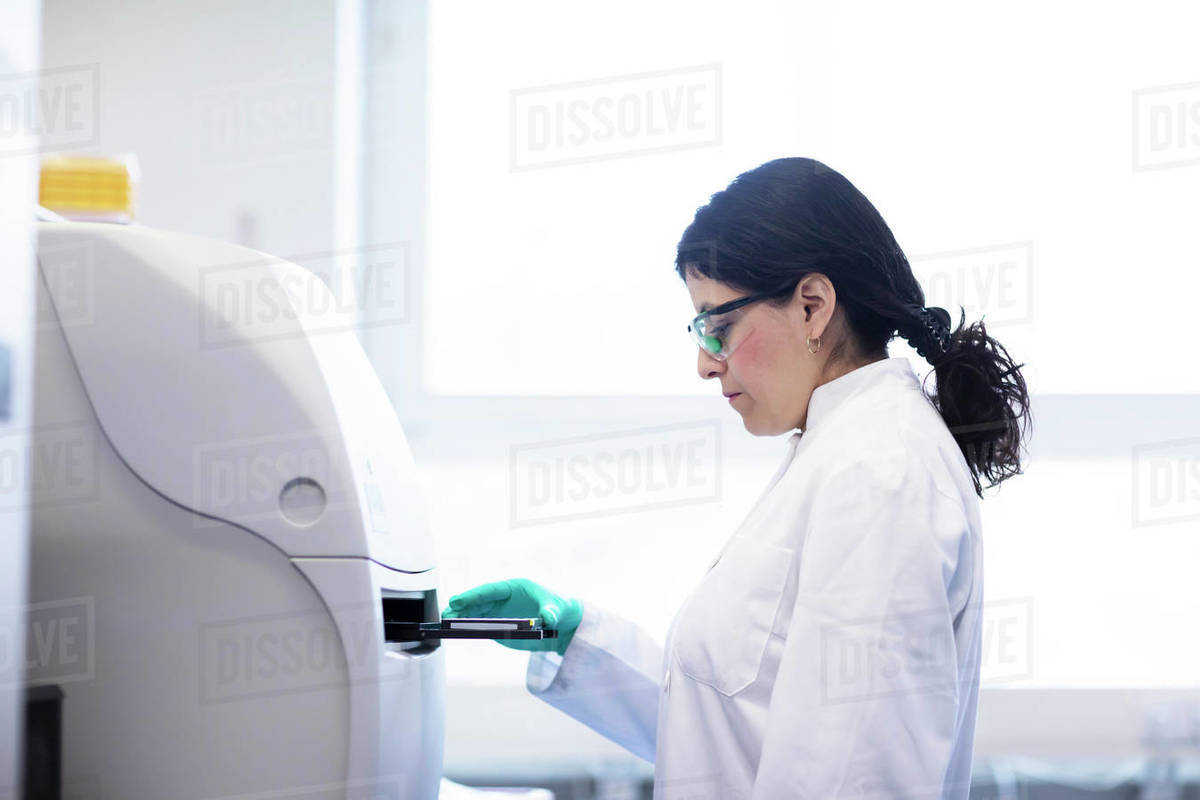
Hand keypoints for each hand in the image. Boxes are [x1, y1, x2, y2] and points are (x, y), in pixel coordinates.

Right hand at [442, 578, 581, 654]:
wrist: (562, 625)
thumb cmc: (561, 608)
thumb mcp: (558, 608)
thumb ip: (551, 612)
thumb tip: (548, 617)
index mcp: (514, 587)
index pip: (490, 590)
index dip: (474, 595)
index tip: (458, 600)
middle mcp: (502, 599)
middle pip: (478, 602)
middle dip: (462, 607)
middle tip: (447, 615)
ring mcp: (498, 613)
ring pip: (475, 613)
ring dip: (460, 617)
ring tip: (446, 623)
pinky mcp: (498, 626)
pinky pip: (480, 626)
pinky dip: (467, 628)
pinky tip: (456, 631)